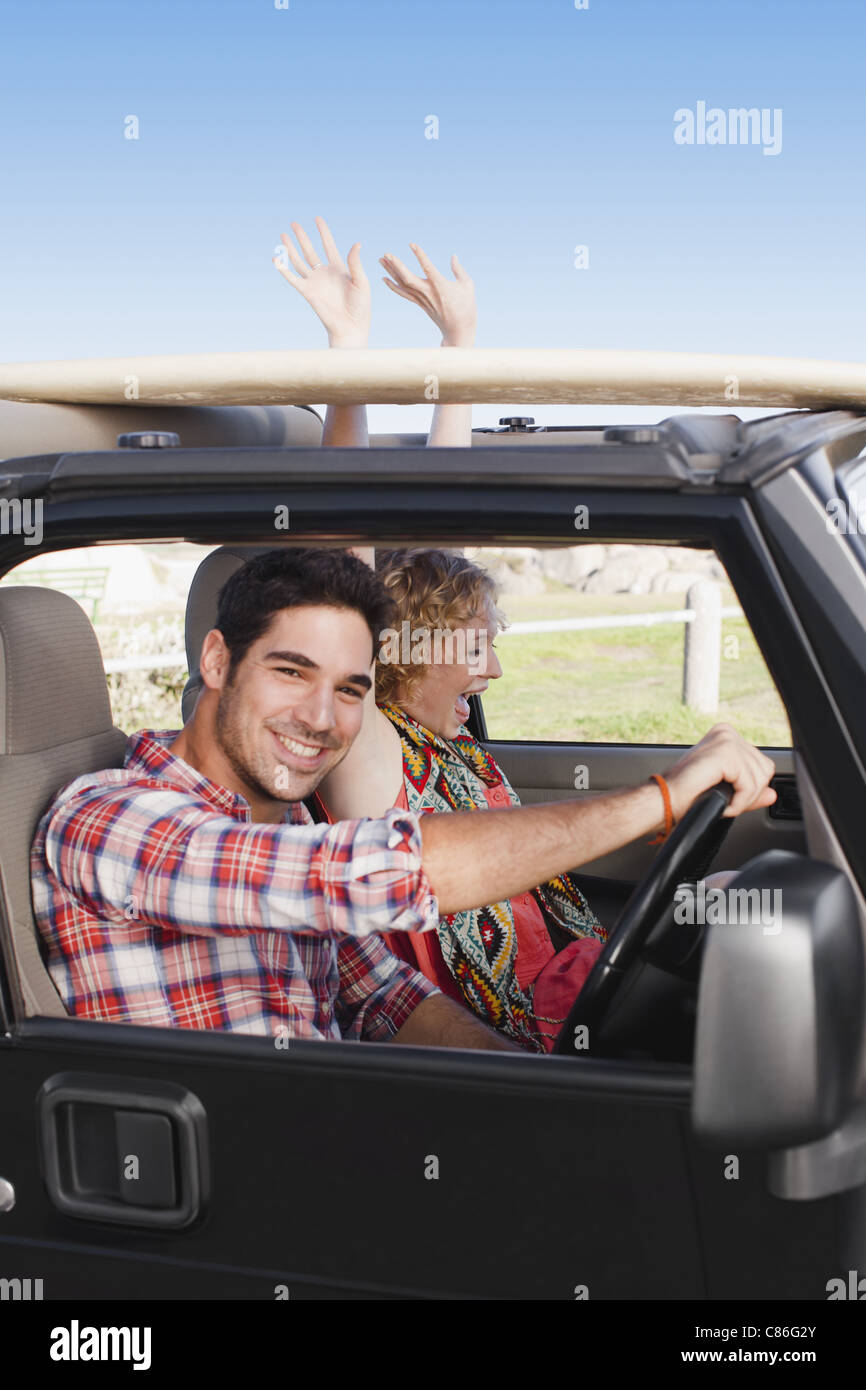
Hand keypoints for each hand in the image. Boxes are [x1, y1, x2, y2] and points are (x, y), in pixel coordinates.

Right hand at [273, 216, 369, 347]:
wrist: (351, 326)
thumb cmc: (360, 306)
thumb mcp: (361, 281)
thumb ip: (355, 263)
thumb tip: (356, 244)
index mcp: (339, 268)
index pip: (328, 245)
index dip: (323, 232)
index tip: (317, 219)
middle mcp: (325, 273)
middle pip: (310, 251)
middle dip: (302, 237)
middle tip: (294, 224)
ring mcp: (315, 282)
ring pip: (299, 261)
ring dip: (291, 249)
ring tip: (283, 235)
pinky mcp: (307, 292)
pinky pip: (293, 278)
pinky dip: (284, 269)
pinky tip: (276, 258)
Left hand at [379, 243, 475, 346]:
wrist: (458, 330)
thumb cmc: (466, 307)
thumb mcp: (467, 285)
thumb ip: (459, 270)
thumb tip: (453, 256)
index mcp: (441, 286)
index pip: (428, 268)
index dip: (419, 256)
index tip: (411, 244)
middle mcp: (428, 293)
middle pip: (408, 278)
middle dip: (396, 265)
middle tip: (386, 253)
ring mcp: (422, 299)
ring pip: (403, 284)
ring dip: (391, 272)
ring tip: (381, 260)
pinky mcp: (420, 304)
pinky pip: (404, 294)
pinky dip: (393, 286)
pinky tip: (384, 278)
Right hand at [662, 724, 776, 821]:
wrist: (663, 801)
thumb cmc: (685, 797)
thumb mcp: (726, 792)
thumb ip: (751, 791)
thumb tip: (773, 794)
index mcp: (726, 736)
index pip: (761, 764)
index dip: (751, 788)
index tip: (730, 796)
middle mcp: (727, 733)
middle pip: (765, 770)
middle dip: (749, 794)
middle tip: (724, 801)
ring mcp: (726, 739)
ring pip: (760, 779)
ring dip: (742, 801)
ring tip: (720, 802)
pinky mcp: (725, 752)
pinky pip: (749, 785)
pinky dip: (739, 802)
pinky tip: (721, 803)